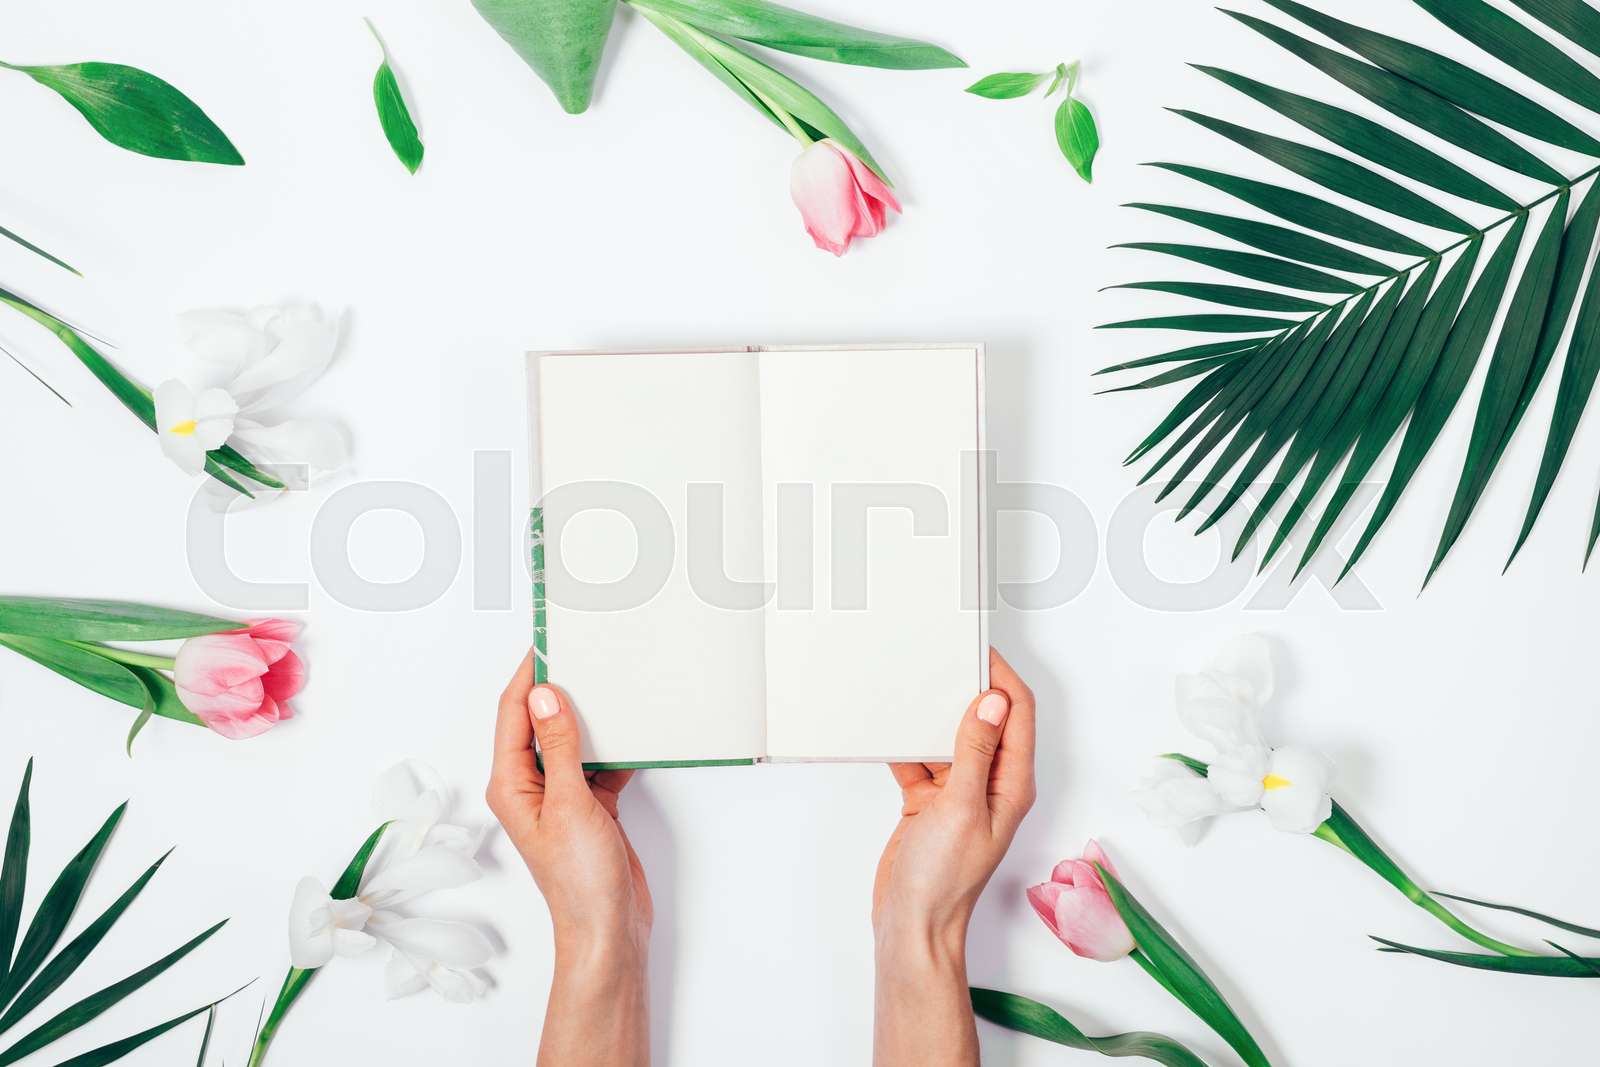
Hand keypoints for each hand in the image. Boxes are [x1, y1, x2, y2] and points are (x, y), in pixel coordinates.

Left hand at [488, 652, 650, 1066]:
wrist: (609, 931)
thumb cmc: (579, 882)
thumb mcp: (569, 805)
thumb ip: (559, 748)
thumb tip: (548, 696)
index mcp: (512, 784)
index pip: (514, 713)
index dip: (528, 673)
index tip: (546, 639)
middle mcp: (532, 786)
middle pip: (540, 721)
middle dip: (559, 685)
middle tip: (581, 648)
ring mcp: (563, 796)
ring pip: (572, 739)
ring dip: (589, 713)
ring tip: (609, 678)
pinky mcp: (592, 806)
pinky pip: (600, 762)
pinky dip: (615, 744)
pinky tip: (634, 728)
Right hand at [872, 647, 1035, 1066]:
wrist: (911, 923)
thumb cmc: (945, 880)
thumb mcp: (961, 807)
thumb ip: (975, 753)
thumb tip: (993, 702)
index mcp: (1012, 783)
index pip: (1017, 715)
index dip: (1002, 678)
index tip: (977, 650)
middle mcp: (990, 783)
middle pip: (985, 721)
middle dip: (966, 688)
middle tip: (942, 657)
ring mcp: (959, 792)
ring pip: (949, 737)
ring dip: (932, 715)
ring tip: (912, 686)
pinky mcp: (930, 802)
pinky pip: (920, 760)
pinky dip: (905, 746)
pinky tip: (888, 730)